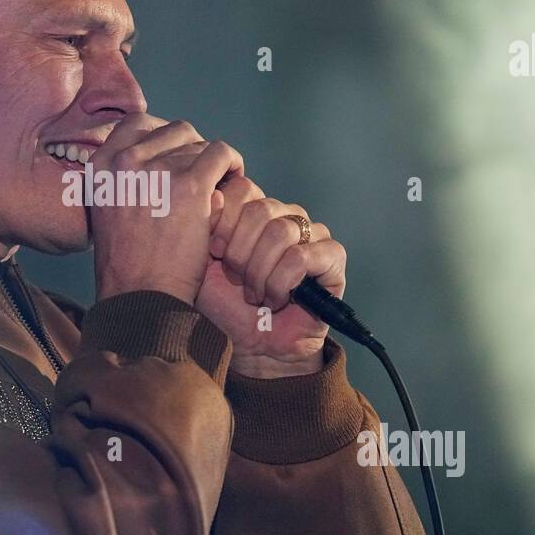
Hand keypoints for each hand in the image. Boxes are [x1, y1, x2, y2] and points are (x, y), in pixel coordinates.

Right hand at [89, 114, 243, 303]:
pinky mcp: (190, 184)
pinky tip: (235, 179)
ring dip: (211, 163)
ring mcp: (157, 170)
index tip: (176, 154)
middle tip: (201, 174)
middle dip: (190, 150)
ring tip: (217, 184)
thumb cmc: (128, 262)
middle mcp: (124, 160)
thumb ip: (126, 178)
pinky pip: (221, 154)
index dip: (163, 136)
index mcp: (100, 165)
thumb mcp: (109, 208)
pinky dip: (233, 164)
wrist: (140, 294)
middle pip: (172, 131)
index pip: (136, 123)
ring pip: (198, 144)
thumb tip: (162, 155)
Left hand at [195, 176, 346, 377]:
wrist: (248, 345)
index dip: (224, 221)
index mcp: (253, 209)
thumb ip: (204, 223)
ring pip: (281, 232)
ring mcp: (311, 233)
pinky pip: (303, 256)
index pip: (242, 188)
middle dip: (240, 251)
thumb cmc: (223, 304)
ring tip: (253, 295)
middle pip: (260, 209)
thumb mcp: (202, 261)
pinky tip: (274, 300)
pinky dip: (281, 282)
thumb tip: (213, 193)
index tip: (213, 252)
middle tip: (235, 278)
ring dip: (259, 272)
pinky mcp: (332, 257)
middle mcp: (284, 215)